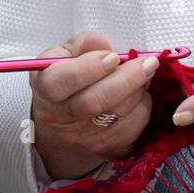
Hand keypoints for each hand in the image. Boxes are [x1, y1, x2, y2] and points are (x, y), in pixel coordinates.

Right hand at [29, 30, 159, 180]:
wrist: (69, 113)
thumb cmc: (70, 75)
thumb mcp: (69, 51)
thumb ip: (85, 44)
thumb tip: (103, 45)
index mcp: (45, 87)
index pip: (59, 82)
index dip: (88, 69)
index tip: (113, 57)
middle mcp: (60, 117)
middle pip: (93, 103)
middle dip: (127, 79)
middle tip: (148, 62)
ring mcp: (83, 137)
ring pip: (119, 115)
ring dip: (139, 91)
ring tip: (143, 73)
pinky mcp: (107, 149)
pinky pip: (134, 128)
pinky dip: (143, 107)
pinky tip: (138, 94)